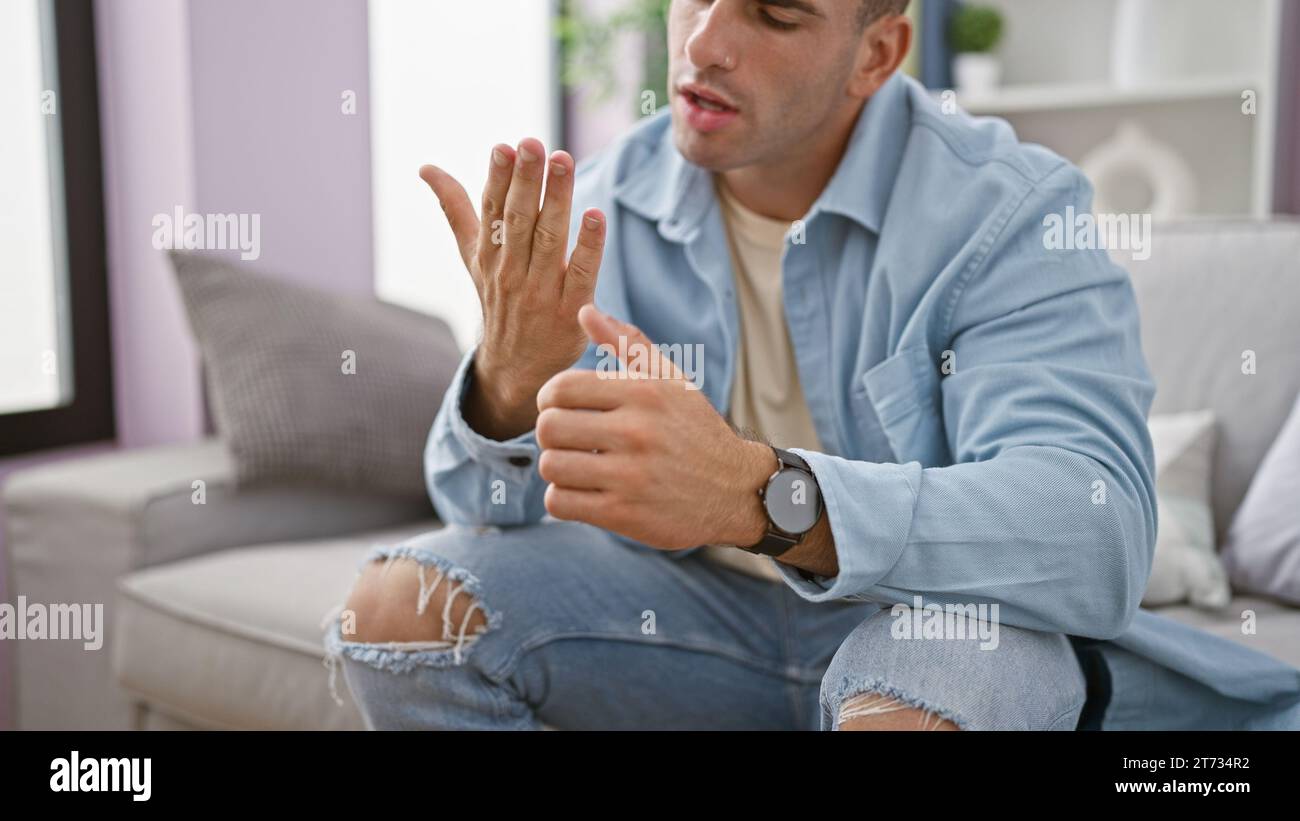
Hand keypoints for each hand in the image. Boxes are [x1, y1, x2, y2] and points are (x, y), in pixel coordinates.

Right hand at [419, 139, 605, 438]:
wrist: (516, 370)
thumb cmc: (500, 301)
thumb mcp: (473, 258)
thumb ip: (457, 210)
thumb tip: (426, 167)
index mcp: (489, 256)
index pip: (492, 211)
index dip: (498, 179)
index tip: (504, 147)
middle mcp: (511, 272)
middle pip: (519, 220)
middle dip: (526, 180)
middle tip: (534, 143)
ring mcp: (541, 293)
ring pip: (548, 240)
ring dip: (557, 200)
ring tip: (563, 161)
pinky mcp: (571, 312)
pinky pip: (581, 274)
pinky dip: (588, 245)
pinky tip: (596, 215)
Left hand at [535, 304, 775, 549]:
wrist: (736, 491)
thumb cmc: (696, 431)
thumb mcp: (671, 381)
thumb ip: (628, 343)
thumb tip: (586, 310)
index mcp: (645, 393)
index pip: (561, 388)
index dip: (550, 399)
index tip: (561, 409)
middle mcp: (637, 432)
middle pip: (548, 427)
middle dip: (551, 433)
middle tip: (568, 439)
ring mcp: (630, 476)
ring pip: (550, 466)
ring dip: (557, 467)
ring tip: (576, 466)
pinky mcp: (624, 514)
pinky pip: (559, 502)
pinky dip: (563, 498)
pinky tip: (583, 492)